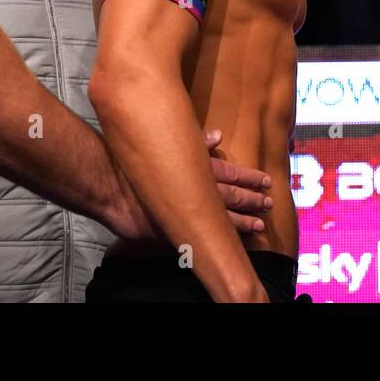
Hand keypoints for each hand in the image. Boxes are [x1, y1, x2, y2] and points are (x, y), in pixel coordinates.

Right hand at [112, 130, 272, 242]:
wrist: (111, 187)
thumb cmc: (137, 162)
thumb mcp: (169, 145)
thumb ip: (195, 142)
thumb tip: (218, 136)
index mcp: (197, 169)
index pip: (232, 173)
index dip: (250, 178)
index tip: (268, 182)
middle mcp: (196, 191)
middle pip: (232, 196)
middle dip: (252, 201)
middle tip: (269, 205)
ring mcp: (186, 212)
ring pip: (222, 218)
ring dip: (242, 222)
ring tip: (258, 227)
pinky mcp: (175, 230)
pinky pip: (202, 236)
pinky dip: (218, 239)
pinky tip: (229, 245)